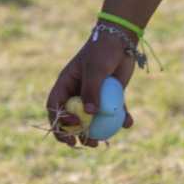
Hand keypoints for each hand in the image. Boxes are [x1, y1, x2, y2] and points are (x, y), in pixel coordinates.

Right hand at [44, 31, 136, 147]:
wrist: (121, 40)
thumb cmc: (103, 50)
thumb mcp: (96, 69)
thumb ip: (91, 90)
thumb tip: (89, 114)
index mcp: (66, 84)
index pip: (55, 106)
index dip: (59, 121)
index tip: (72, 128)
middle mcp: (76, 92)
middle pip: (70, 118)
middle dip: (74, 134)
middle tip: (81, 143)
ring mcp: (93, 95)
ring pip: (90, 120)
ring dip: (94, 133)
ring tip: (99, 143)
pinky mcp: (109, 97)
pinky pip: (112, 112)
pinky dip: (119, 119)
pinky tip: (128, 123)